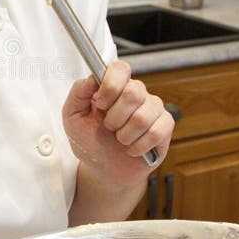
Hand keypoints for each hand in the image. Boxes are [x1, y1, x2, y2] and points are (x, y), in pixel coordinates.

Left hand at [62, 60, 173, 186]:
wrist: (103, 169)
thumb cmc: (89, 140)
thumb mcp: (72, 117)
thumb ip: (78, 94)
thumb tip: (91, 78)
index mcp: (114, 86)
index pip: (120, 69)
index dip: (111, 85)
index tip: (100, 104)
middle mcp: (136, 92)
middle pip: (133, 93)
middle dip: (115, 117)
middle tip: (108, 127)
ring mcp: (153, 108)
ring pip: (143, 116)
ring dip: (125, 135)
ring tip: (119, 139)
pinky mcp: (165, 126)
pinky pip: (156, 132)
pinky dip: (138, 146)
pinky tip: (132, 149)